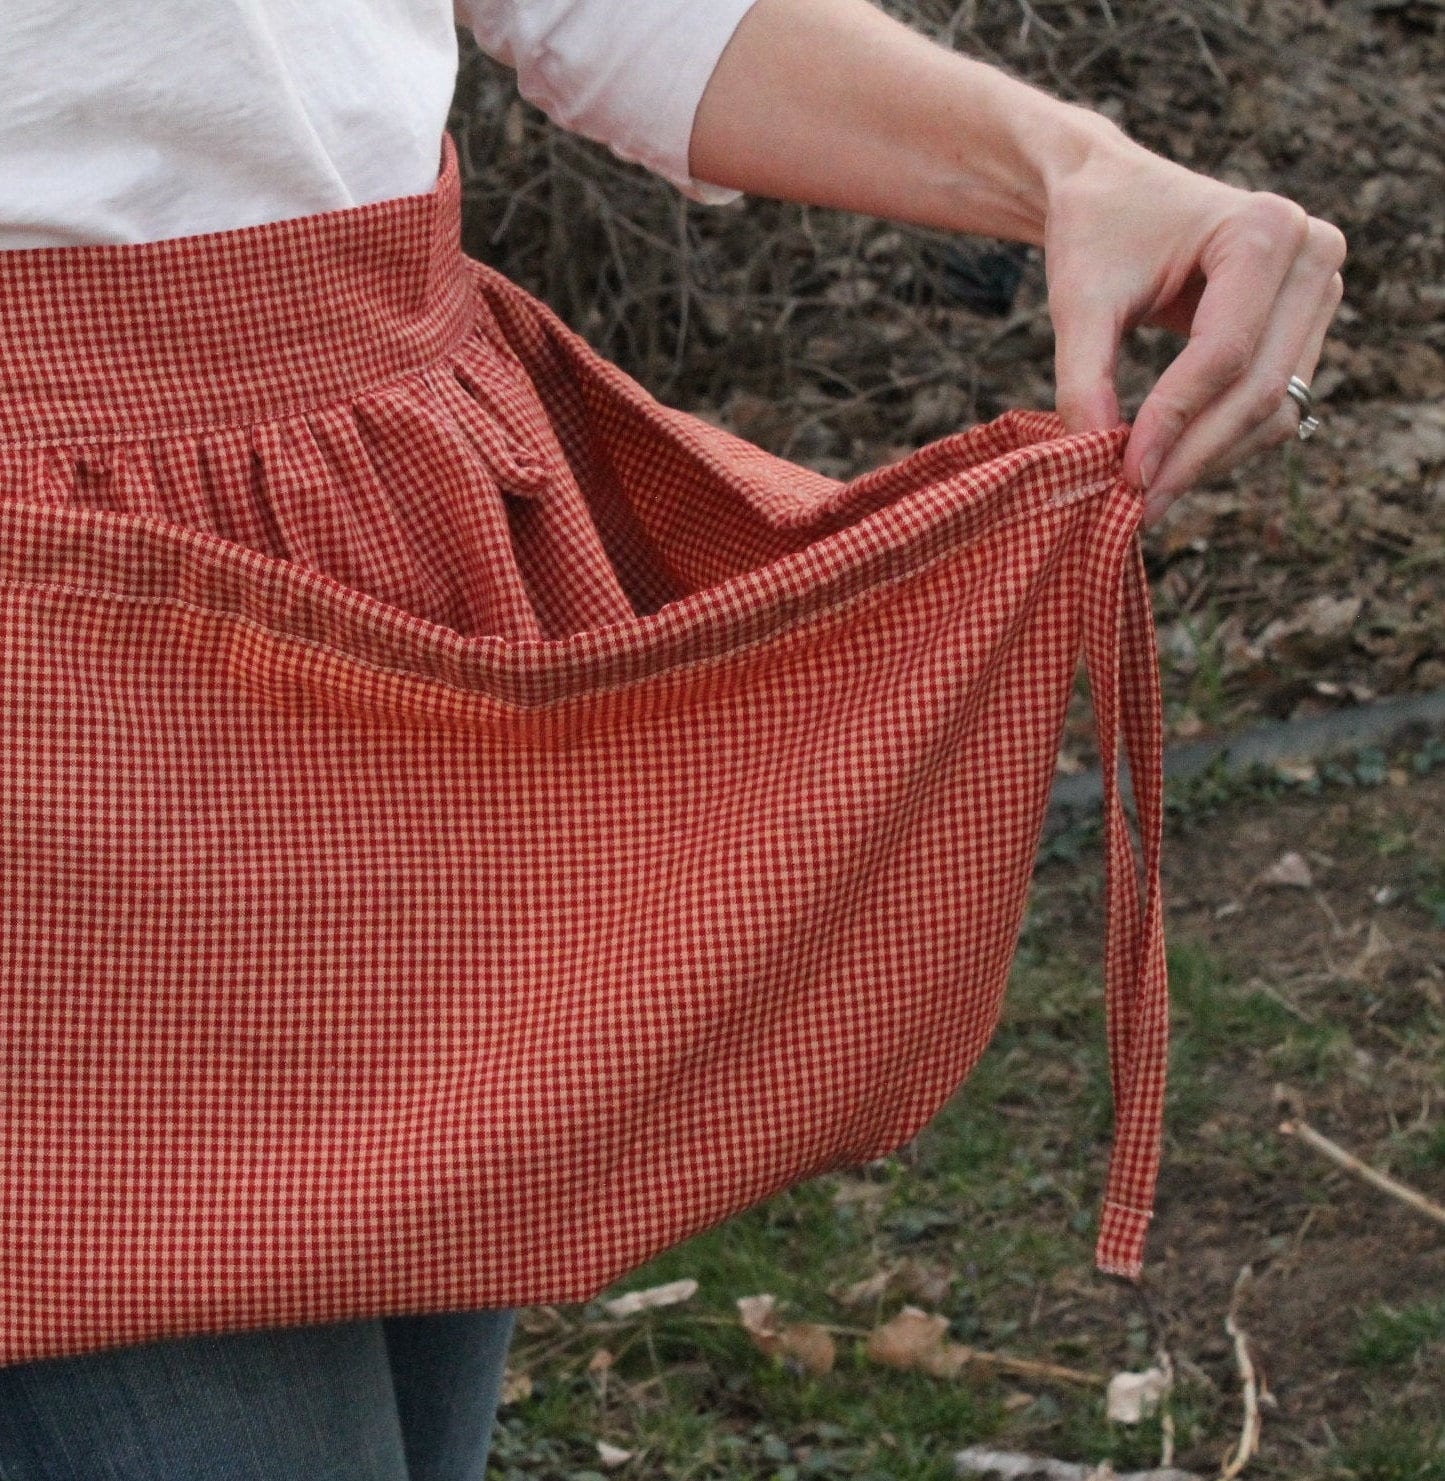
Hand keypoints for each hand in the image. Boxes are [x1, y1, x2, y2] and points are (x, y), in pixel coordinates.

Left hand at [1044, 133, 1346, 525]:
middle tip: (1136, 507)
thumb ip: (1083, 377)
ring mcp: (1319, 292)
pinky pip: (1273, 405)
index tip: (1125, 475)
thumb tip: (1092, 457)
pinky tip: (1170, 467)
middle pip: (1260, 388)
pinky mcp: (1306, 327)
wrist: (1114, 195)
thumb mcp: (1079, 301)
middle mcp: (1312, 255)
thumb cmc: (1097, 235)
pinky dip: (1222, 444)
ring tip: (1147, 497)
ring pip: (1275, 408)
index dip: (1174, 421)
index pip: (1224, 352)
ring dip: (1211, 460)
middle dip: (1195, 455)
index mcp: (1263, 229)